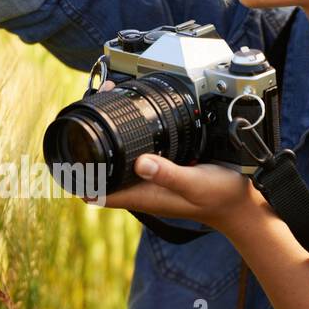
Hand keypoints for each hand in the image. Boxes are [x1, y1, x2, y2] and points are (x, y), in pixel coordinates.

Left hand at [90, 81, 267, 235]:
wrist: (241, 202)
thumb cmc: (218, 197)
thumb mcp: (193, 183)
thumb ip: (168, 174)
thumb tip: (140, 162)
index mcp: (141, 195)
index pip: (98, 191)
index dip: (78, 176)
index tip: (67, 155)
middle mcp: (142, 186)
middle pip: (103, 171)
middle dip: (88, 150)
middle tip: (83, 115)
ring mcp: (152, 177)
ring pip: (119, 160)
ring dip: (107, 140)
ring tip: (102, 106)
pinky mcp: (163, 167)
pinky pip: (138, 153)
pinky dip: (131, 137)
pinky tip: (133, 118)